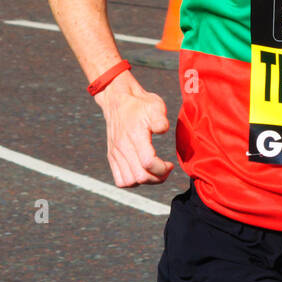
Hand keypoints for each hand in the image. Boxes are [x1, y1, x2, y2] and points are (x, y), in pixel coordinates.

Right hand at [95, 71, 174, 185]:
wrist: (118, 100)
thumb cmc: (140, 104)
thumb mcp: (155, 105)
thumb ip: (160, 118)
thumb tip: (163, 129)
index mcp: (135, 136)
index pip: (148, 163)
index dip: (163, 168)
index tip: (170, 164)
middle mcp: (123, 147)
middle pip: (140, 176)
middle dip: (157, 178)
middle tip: (165, 170)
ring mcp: (116, 153)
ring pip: (130, 181)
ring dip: (145, 181)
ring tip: (154, 172)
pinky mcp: (112, 156)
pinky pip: (120, 180)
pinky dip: (132, 182)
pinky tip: (142, 172)